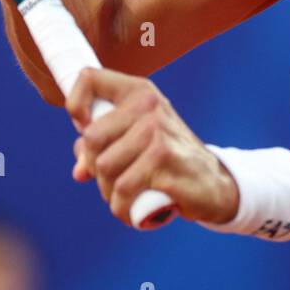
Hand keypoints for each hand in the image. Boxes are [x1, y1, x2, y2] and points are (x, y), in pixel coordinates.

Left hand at [67, 67, 239, 226]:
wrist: (213, 181)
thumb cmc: (168, 159)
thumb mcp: (137, 141)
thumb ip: (105, 147)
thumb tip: (79, 170)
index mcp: (138, 91)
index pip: (88, 78)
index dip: (76, 107)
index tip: (85, 130)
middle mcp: (148, 105)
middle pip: (92, 139)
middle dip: (94, 168)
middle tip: (112, 181)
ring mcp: (158, 132)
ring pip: (105, 168)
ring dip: (108, 193)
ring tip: (125, 197)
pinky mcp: (164, 160)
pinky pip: (123, 189)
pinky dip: (122, 207)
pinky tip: (132, 211)